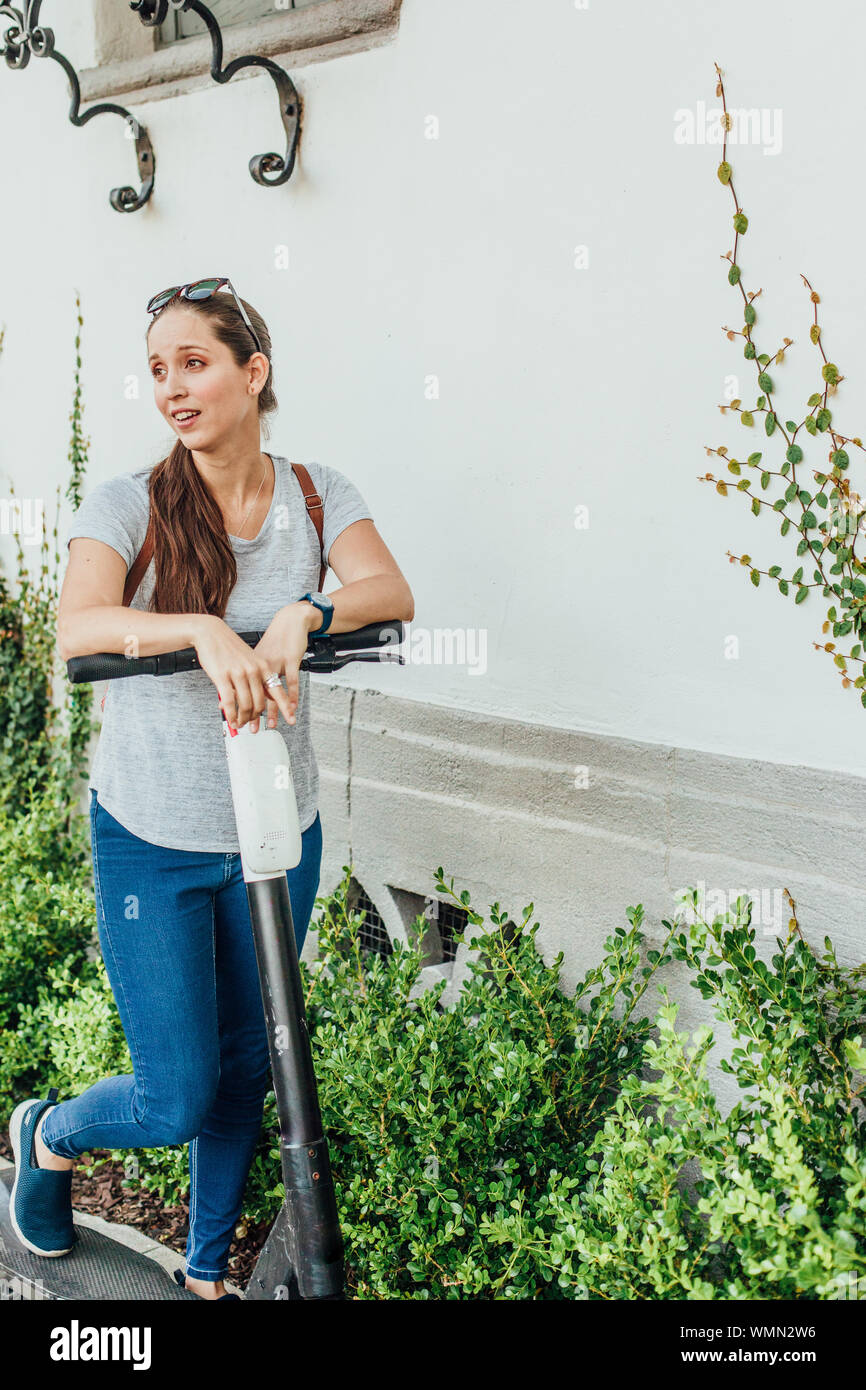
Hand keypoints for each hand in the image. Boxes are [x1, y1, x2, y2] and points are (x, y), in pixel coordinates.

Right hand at [192, 615, 297, 731]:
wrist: (211, 633)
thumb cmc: (229, 646)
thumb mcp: (250, 659)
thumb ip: (257, 675)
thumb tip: (260, 694)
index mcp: (263, 666)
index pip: (278, 691)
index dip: (285, 707)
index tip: (291, 718)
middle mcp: (253, 670)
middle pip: (260, 702)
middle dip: (256, 718)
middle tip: (252, 725)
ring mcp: (238, 674)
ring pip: (245, 704)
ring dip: (243, 718)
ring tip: (240, 724)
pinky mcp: (222, 676)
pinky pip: (230, 702)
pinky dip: (231, 714)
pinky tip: (231, 719)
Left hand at [250, 603, 319, 733]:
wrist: (289, 621)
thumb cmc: (275, 641)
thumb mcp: (257, 658)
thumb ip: (250, 675)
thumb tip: (237, 692)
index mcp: (249, 666)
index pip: (240, 690)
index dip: (238, 707)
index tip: (236, 721)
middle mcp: (259, 666)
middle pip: (254, 693)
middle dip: (253, 714)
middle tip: (252, 729)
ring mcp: (274, 663)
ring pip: (271, 691)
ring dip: (272, 710)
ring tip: (272, 725)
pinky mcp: (289, 659)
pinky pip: (290, 681)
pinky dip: (290, 696)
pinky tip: (290, 707)